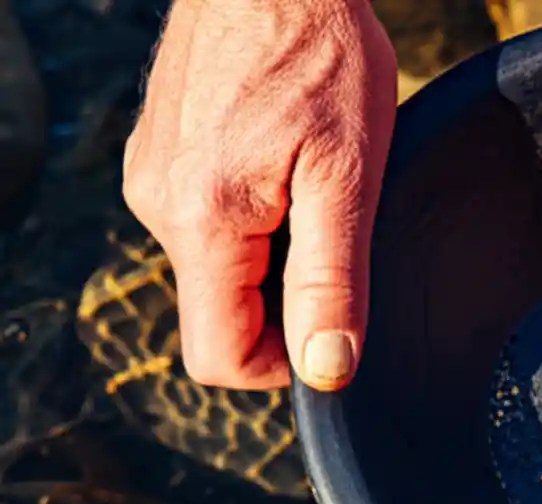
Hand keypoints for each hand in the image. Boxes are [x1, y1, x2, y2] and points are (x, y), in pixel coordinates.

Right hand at [122, 0, 397, 390]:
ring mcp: (152, 177)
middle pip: (221, 311)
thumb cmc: (320, 53)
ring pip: (218, 265)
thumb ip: (332, 279)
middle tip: (334, 222)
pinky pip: (208, 220)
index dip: (282, 364)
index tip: (332, 327)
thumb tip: (326, 370)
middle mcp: (158, 206)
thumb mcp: (348, 174)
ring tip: (313, 177)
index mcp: (202, 221)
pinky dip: (255, 212)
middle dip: (284, 294)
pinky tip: (288, 159)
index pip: (220, 355)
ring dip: (273, 248)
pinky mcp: (162, 156)